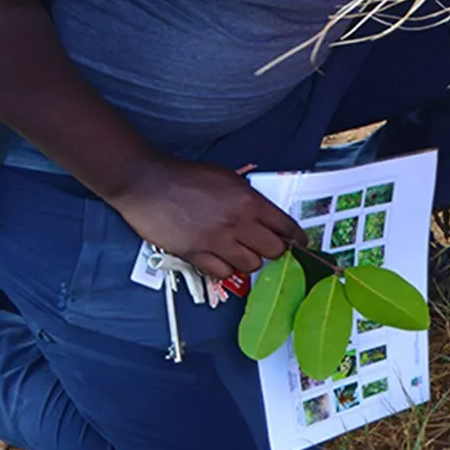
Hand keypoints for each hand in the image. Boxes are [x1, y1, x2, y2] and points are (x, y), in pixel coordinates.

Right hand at [103, 157, 303, 279]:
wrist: (148, 183)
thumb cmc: (185, 176)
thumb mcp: (227, 177)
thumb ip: (247, 196)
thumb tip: (261, 213)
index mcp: (249, 200)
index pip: (285, 225)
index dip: (296, 237)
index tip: (300, 243)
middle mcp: (238, 222)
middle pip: (273, 250)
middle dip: (274, 251)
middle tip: (266, 248)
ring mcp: (217, 240)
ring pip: (250, 265)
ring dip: (249, 262)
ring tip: (242, 254)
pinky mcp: (196, 254)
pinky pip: (222, 273)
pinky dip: (226, 270)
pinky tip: (222, 261)